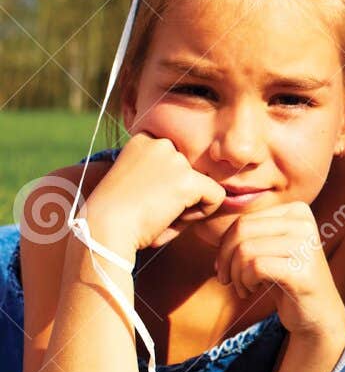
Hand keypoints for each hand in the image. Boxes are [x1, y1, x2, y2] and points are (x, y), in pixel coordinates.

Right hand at [79, 134, 226, 253]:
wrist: (101, 230)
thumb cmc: (115, 215)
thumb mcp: (136, 183)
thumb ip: (162, 175)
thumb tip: (202, 182)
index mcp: (144, 140)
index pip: (177, 164)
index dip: (165, 187)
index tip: (142, 200)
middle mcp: (161, 143)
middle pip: (192, 175)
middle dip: (178, 198)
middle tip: (151, 213)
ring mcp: (175, 160)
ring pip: (204, 186)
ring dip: (187, 208)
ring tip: (158, 218)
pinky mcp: (188, 180)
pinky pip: (216, 197)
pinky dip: (201, 215)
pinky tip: (171, 221)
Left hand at [215, 203, 344, 339]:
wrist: (317, 311)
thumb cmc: (286, 278)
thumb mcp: (269, 247)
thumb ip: (249, 232)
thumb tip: (207, 229)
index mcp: (298, 211)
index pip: (244, 219)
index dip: (225, 245)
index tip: (227, 266)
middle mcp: (304, 224)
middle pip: (242, 230)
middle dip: (225, 258)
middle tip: (227, 279)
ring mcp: (306, 247)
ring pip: (245, 249)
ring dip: (235, 274)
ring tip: (243, 287)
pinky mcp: (302, 271)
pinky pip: (255, 268)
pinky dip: (245, 282)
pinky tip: (251, 291)